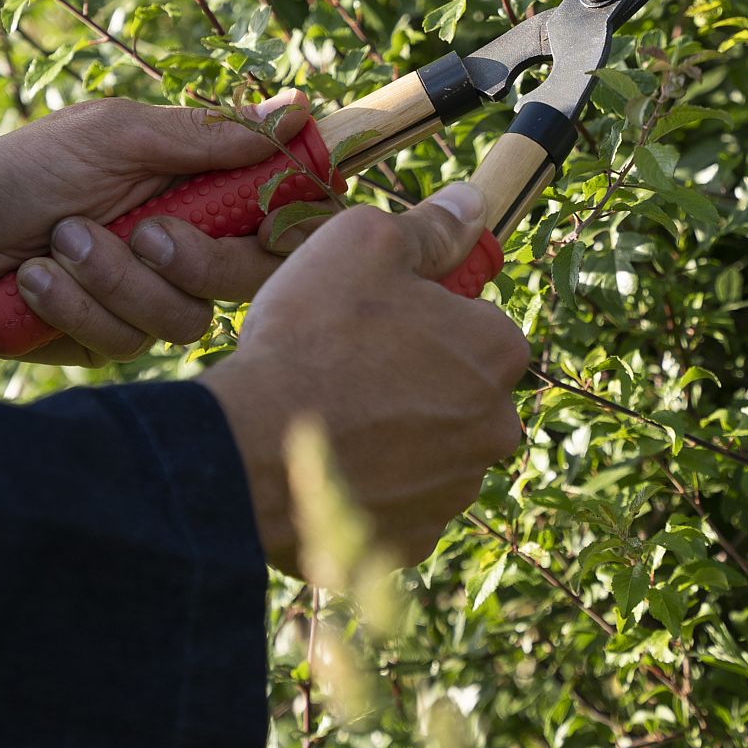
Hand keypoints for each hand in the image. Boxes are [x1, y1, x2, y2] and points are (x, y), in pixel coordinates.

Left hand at [0, 91, 326, 362]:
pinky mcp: (113, 338)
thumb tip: (299, 109)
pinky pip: (127, 341)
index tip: (269, 224)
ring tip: (58, 240)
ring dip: (111, 276)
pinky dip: (73, 302)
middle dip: (193, 258)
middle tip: (143, 231)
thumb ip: (205, 134)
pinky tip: (33, 279)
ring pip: (184, 316)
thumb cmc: (23, 169)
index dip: (293, 225)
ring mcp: (150, 297)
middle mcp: (187, 244)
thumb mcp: (116, 136)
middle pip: (249, 276)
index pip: (281, 214)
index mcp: (198, 187)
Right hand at [202, 183, 530, 575]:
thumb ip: (429, 227)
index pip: (482, 327)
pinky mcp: (410, 542)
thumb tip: (472, 205)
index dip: (430, 319)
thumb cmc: (312, 335)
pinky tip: (326, 466)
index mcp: (497, 352)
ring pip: (431, 452)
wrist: (250, 448)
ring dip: (395, 437)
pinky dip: (370, 489)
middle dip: (419, 382)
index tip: (378, 320)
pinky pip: (398, 506)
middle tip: (347, 368)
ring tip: (330, 418)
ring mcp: (454, 492)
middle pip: (462, 394)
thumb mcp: (364, 242)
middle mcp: (495, 429)